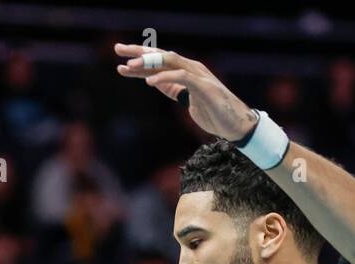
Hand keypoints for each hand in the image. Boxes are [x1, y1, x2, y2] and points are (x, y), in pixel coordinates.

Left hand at [114, 43, 258, 140]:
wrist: (235, 124)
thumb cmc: (212, 111)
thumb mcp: (186, 98)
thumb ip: (172, 88)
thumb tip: (154, 81)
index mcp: (185, 71)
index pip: (158, 61)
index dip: (139, 60)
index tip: (119, 62)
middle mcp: (191, 68)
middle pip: (161, 55)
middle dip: (139, 52)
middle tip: (118, 49)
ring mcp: (198, 75)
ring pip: (170, 60)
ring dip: (149, 62)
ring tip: (130, 66)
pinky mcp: (204, 85)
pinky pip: (182, 77)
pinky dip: (165, 77)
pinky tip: (150, 82)